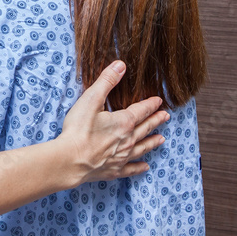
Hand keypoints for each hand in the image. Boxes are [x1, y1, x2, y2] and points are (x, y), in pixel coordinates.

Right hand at [58, 61, 168, 184]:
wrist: (71, 160)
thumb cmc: (79, 129)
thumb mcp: (91, 99)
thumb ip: (106, 81)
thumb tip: (121, 65)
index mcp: (124, 122)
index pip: (141, 110)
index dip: (150, 105)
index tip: (158, 101)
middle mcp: (128, 140)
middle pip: (145, 128)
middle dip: (156, 121)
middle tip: (165, 117)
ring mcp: (122, 156)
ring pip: (142, 147)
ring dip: (152, 142)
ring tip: (161, 139)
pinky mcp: (114, 170)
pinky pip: (131, 168)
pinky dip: (139, 167)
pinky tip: (145, 167)